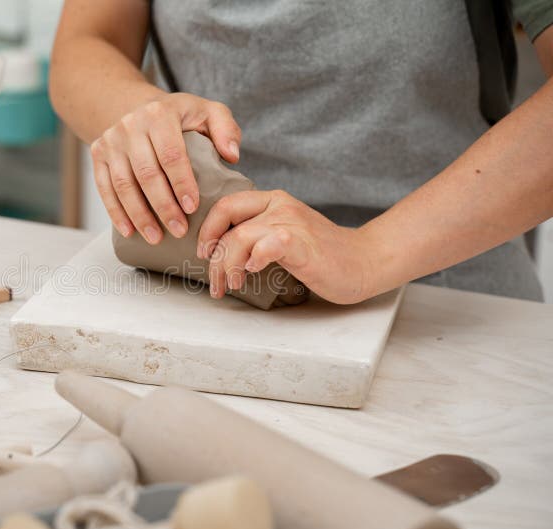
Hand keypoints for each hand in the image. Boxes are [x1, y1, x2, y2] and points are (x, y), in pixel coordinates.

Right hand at [90, 92, 241, 243]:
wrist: (142, 109)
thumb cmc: (182, 118)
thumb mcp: (209, 113)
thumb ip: (226, 130)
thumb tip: (231, 156)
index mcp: (160, 113)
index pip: (171, 154)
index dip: (181, 183)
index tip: (192, 208)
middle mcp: (131, 124)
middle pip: (146, 173)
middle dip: (163, 206)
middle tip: (179, 230)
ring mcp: (111, 140)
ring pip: (123, 184)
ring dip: (139, 215)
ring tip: (156, 237)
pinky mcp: (98, 152)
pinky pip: (104, 187)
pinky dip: (115, 212)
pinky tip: (129, 231)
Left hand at [196, 190, 380, 304]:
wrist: (364, 262)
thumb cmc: (321, 255)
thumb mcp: (282, 235)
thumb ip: (257, 234)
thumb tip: (220, 251)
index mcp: (272, 201)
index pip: (226, 204)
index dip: (207, 229)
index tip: (204, 253)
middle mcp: (280, 206)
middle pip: (227, 218)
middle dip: (211, 252)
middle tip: (214, 279)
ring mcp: (292, 223)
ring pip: (240, 236)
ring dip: (227, 265)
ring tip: (232, 285)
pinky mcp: (303, 244)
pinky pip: (268, 245)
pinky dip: (254, 260)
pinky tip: (253, 272)